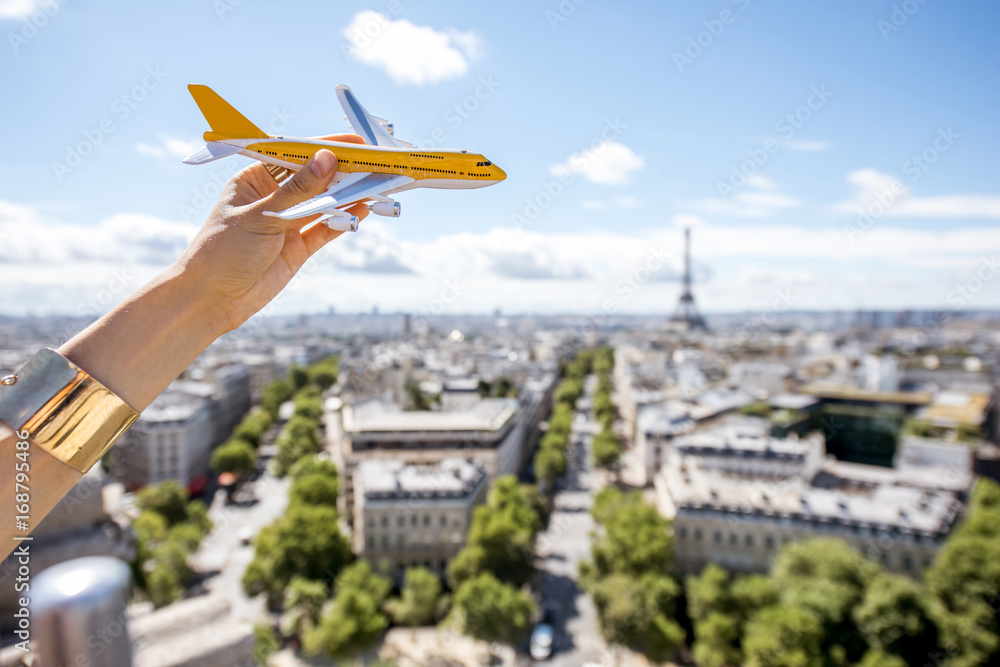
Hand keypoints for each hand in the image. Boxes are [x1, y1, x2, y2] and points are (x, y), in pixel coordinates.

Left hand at [178, 134, 369, 331]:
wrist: (211, 300)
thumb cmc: (223, 251)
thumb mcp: (261, 216)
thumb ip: (298, 191)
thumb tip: (327, 159)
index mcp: (256, 179)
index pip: (295, 156)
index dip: (325, 147)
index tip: (356, 143)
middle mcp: (273, 197)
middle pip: (314, 179)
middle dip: (344, 171)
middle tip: (376, 164)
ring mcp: (287, 223)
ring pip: (324, 203)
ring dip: (349, 195)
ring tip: (379, 185)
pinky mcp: (297, 248)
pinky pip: (326, 229)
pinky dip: (344, 220)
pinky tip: (364, 209)